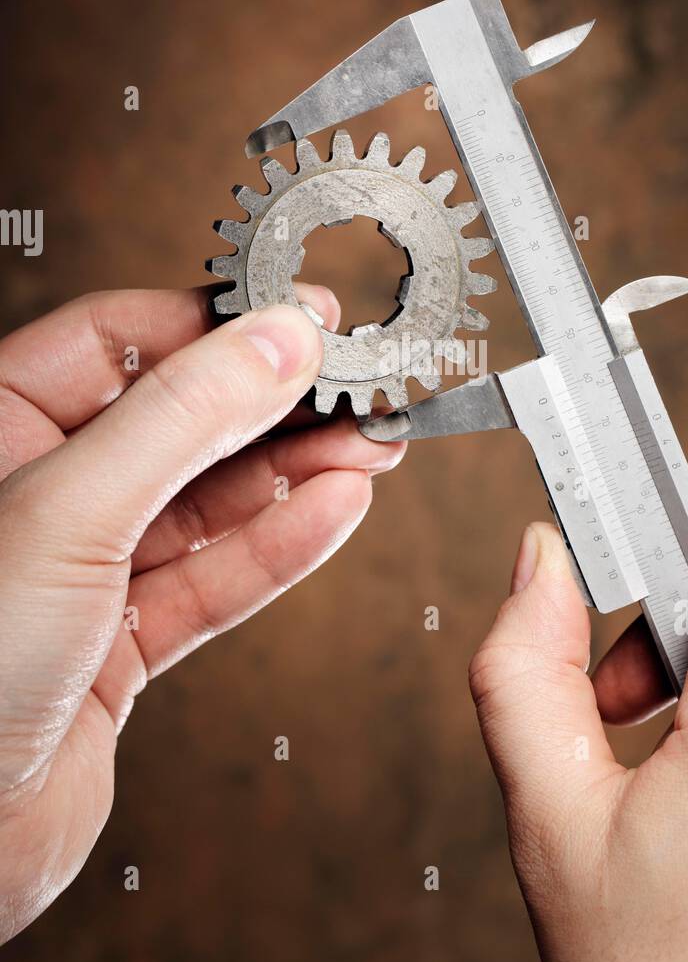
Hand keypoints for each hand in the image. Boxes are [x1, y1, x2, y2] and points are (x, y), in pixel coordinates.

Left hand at [0, 286, 404, 942]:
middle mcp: (40, 491)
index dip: (219, 324)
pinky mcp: (118, 644)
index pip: (124, 339)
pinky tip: (336, 508)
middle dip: (276, 403)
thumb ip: (182, 419)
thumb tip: (277, 340)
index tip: (304, 316)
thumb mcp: (68, 512)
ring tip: (373, 441)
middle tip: (362, 384)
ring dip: (295, 472)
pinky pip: (213, 578)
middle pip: (179, 418)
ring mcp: (82, 569)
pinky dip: (279, 546)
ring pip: (207, 500)